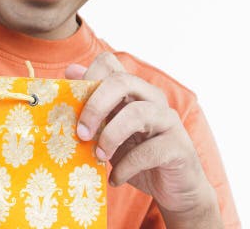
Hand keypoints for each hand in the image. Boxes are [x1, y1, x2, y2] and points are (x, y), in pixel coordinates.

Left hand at [65, 52, 218, 218]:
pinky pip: (149, 151)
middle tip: (81, 133)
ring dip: (111, 136)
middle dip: (95, 106)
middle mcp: (152, 97)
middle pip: (122, 81)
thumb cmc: (138, 155)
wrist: (175, 188)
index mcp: (133, 89)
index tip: (74, 102)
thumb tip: (71, 72)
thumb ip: (95, 103)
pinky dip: (126, 166)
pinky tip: (115, 178)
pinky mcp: (179, 146)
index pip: (109, 62)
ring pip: (137, 113)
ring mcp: (168, 120)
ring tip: (99, 156)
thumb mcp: (110, 129)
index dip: (88, 75)